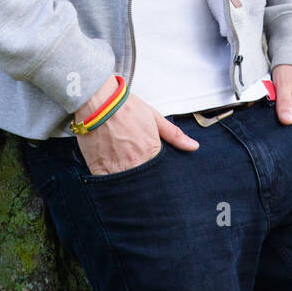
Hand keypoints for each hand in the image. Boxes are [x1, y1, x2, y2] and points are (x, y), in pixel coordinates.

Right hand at [71, 77, 198, 174]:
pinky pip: (108, 186)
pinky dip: (112, 185)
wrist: (98, 102)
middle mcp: (135, 163)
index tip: (160, 179)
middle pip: (145, 184)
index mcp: (151, 152)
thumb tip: (193, 146)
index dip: (160, 177)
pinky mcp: (98, 170)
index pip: (161, 174)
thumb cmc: (125, 107)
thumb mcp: (154, 118)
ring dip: (130, 186)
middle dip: (147, 186)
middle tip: (145, 183)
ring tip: (129, 179)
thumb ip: (174, 135)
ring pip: (127, 188)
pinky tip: (113, 178)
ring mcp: (116, 169)